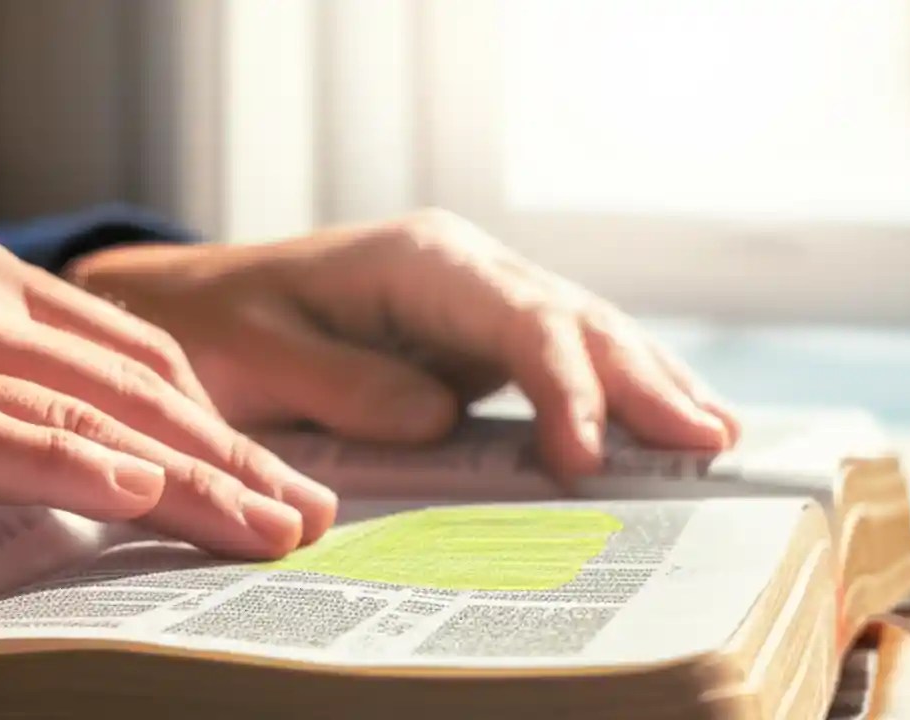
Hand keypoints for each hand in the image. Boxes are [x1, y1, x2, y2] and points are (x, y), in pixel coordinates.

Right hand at [0, 230, 333, 557]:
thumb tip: (108, 447)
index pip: (137, 353)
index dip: (218, 423)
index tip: (278, 481)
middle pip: (133, 386)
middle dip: (231, 459)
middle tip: (305, 517)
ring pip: (80, 415)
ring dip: (188, 479)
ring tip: (265, 530)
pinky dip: (63, 465)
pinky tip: (137, 495)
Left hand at [67, 209, 740, 478]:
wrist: (196, 308)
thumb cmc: (218, 326)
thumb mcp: (259, 357)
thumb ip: (344, 385)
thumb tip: (441, 418)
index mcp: (419, 260)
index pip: (516, 317)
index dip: (561, 385)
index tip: (586, 456)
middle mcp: (463, 272)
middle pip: (571, 318)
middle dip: (639, 379)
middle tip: (707, 441)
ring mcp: (474, 305)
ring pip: (580, 336)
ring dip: (645, 383)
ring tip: (713, 435)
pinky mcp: (472, 342)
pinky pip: (554, 364)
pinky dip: (609, 394)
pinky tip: (658, 423)